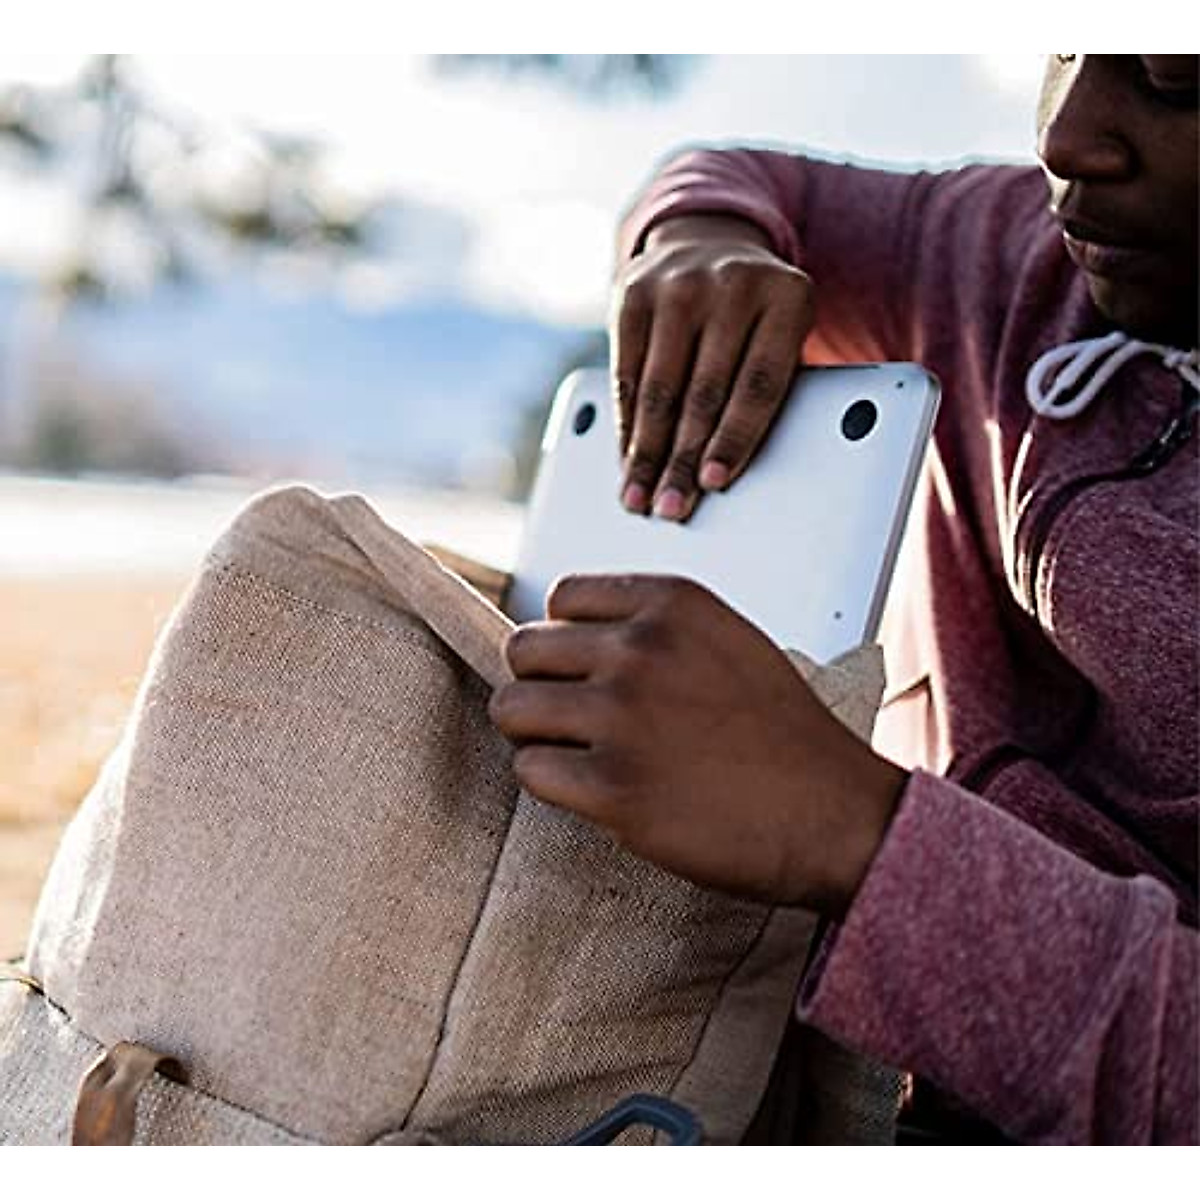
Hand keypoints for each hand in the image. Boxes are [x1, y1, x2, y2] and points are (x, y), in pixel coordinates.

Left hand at [488, 574, 907, 914]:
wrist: (836, 816)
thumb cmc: (782, 735)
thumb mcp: (727, 642)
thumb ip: (654, 628)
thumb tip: (566, 636)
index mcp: (672, 603)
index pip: (563, 597)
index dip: (568, 640)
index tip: (592, 675)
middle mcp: (641, 649)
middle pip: (524, 649)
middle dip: (542, 686)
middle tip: (575, 722)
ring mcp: (622, 718)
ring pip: (511, 707)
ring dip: (535, 734)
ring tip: (576, 755)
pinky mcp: (612, 787)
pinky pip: (530, 769)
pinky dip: (552, 783)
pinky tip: (595, 791)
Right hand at [610, 214, 814, 522]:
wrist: (708, 240)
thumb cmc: (754, 313)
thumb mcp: (780, 332)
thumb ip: (766, 386)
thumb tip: (724, 471)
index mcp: (787, 296)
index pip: (759, 384)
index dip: (735, 438)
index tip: (715, 482)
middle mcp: (732, 285)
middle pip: (704, 393)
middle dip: (683, 459)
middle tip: (672, 508)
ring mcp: (678, 284)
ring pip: (658, 390)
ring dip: (647, 453)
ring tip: (640, 497)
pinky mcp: (633, 293)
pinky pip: (626, 374)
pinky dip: (625, 425)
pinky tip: (625, 459)